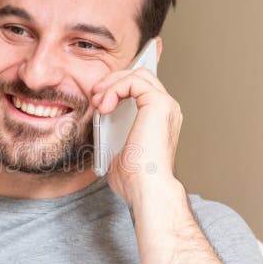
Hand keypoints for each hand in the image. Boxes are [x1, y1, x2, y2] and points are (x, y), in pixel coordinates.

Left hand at [91, 58, 182, 204]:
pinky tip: (104, 106)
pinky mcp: (159, 104)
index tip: (99, 99)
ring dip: (113, 83)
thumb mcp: (117, 152)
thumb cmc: (135, 179)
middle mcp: (167, 110)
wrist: (145, 188)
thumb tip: (102, 136)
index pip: (141, 89)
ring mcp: (166, 106)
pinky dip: (115, 88)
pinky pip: (134, 81)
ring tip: (98, 101)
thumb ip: (113, 139)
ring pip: (138, 75)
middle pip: (141, 76)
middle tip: (95, 95)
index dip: (119, 87)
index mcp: (159, 120)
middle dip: (114, 81)